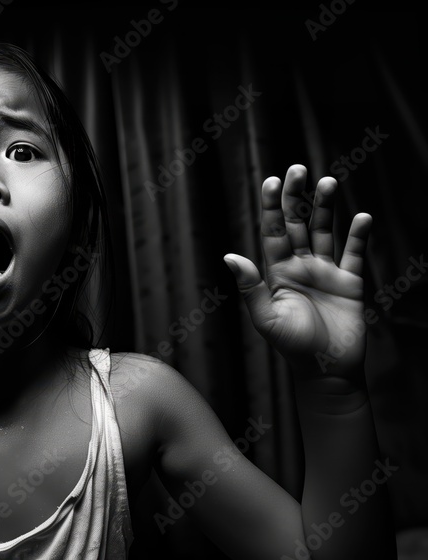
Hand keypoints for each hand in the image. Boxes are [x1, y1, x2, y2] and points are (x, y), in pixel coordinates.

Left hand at [224, 165, 368, 384]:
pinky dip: (359, 235)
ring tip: (328, 183)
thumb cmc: (292, 347)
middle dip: (296, 197)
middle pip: (298, 223)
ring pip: (326, 231)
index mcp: (276, 271)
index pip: (272, 231)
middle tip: (298, 169)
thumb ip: (251, 287)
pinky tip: (361, 217)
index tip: (271, 181)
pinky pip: (355, 252)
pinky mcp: (350, 281)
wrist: (327, 372)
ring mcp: (326, 271)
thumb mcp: (266, 318)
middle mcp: (300, 265)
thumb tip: (229, 256)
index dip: (270, 207)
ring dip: (327, 208)